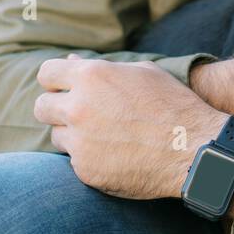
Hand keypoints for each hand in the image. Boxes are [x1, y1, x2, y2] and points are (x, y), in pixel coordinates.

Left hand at [34, 55, 228, 199]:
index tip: (64, 87)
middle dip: (55, 108)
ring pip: (56, 135)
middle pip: (41, 106)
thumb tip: (71, 63)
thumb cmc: (172, 104)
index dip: (55, 80)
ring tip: (104, 135)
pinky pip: (74, 160)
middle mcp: (79, 107)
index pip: (46, 73)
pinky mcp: (85, 170)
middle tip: (77, 113)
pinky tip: (115, 154)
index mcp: (92, 76)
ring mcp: (80, 141)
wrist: (192, 148)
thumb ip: (101, 68)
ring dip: (72, 134)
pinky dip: (89, 157)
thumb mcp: (141, 73)